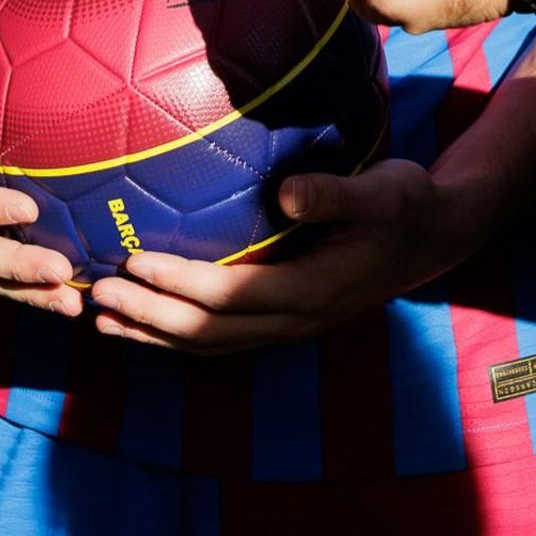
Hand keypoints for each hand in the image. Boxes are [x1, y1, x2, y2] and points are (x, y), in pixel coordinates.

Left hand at [85, 160, 482, 354]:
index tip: (135, 262)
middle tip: (98, 295)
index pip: (233, 295)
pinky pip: (222, 337)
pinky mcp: (284, 318)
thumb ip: (334, 195)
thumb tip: (285, 195)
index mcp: (315, 290)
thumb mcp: (384, 191)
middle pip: (210, 331)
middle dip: (151, 317)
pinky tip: (144, 323)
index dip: (181, 284)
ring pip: (211, 344)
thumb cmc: (407, 203)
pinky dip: (178, 335)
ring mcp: (290, 325)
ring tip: (102, 321)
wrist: (437, 236)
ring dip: (155, 336)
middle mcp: (297, 319)